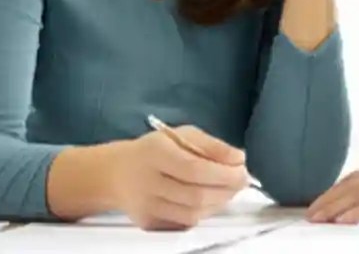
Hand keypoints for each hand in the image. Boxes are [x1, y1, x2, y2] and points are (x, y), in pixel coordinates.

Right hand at [108, 125, 249, 229]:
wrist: (116, 174)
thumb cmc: (154, 150)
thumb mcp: (181, 135)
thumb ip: (211, 145)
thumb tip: (239, 158)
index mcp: (155, 153)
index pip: (195, 169)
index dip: (223, 173)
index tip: (242, 169)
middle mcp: (148, 182)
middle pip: (196, 195)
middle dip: (227, 190)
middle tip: (242, 180)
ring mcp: (147, 206)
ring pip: (193, 213)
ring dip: (219, 202)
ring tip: (228, 189)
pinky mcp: (149, 223)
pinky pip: (185, 222)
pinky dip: (204, 212)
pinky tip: (209, 199)